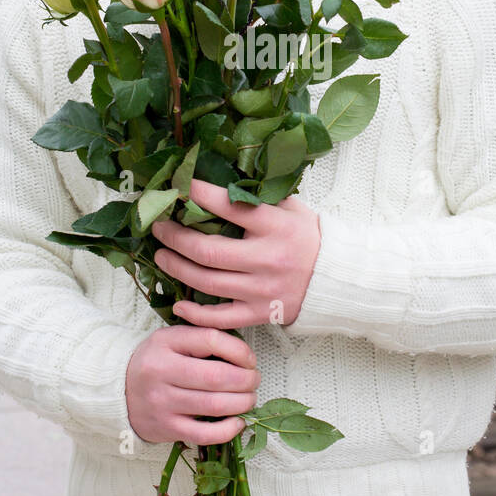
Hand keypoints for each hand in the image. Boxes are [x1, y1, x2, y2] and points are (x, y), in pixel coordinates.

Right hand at [125, 323, 260, 445]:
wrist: (118, 390)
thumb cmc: (155, 362)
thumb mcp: (171, 339)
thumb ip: (202, 338)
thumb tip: (243, 353)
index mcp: (165, 344)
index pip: (211, 340)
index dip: (239, 350)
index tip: (250, 359)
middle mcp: (161, 373)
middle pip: (217, 376)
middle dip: (246, 379)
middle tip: (254, 380)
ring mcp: (163, 403)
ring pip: (215, 405)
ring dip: (242, 403)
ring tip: (249, 398)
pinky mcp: (167, 429)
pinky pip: (205, 434)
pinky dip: (228, 429)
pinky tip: (238, 422)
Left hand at [152, 178, 320, 330]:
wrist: (336, 278)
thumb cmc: (307, 237)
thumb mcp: (290, 207)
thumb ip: (257, 195)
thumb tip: (214, 178)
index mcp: (275, 226)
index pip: (229, 206)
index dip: (198, 195)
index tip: (178, 187)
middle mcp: (267, 258)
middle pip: (208, 250)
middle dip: (175, 237)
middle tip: (158, 227)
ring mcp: (262, 289)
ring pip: (207, 282)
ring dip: (177, 268)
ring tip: (161, 255)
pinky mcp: (259, 313)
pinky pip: (221, 318)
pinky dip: (195, 313)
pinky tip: (178, 303)